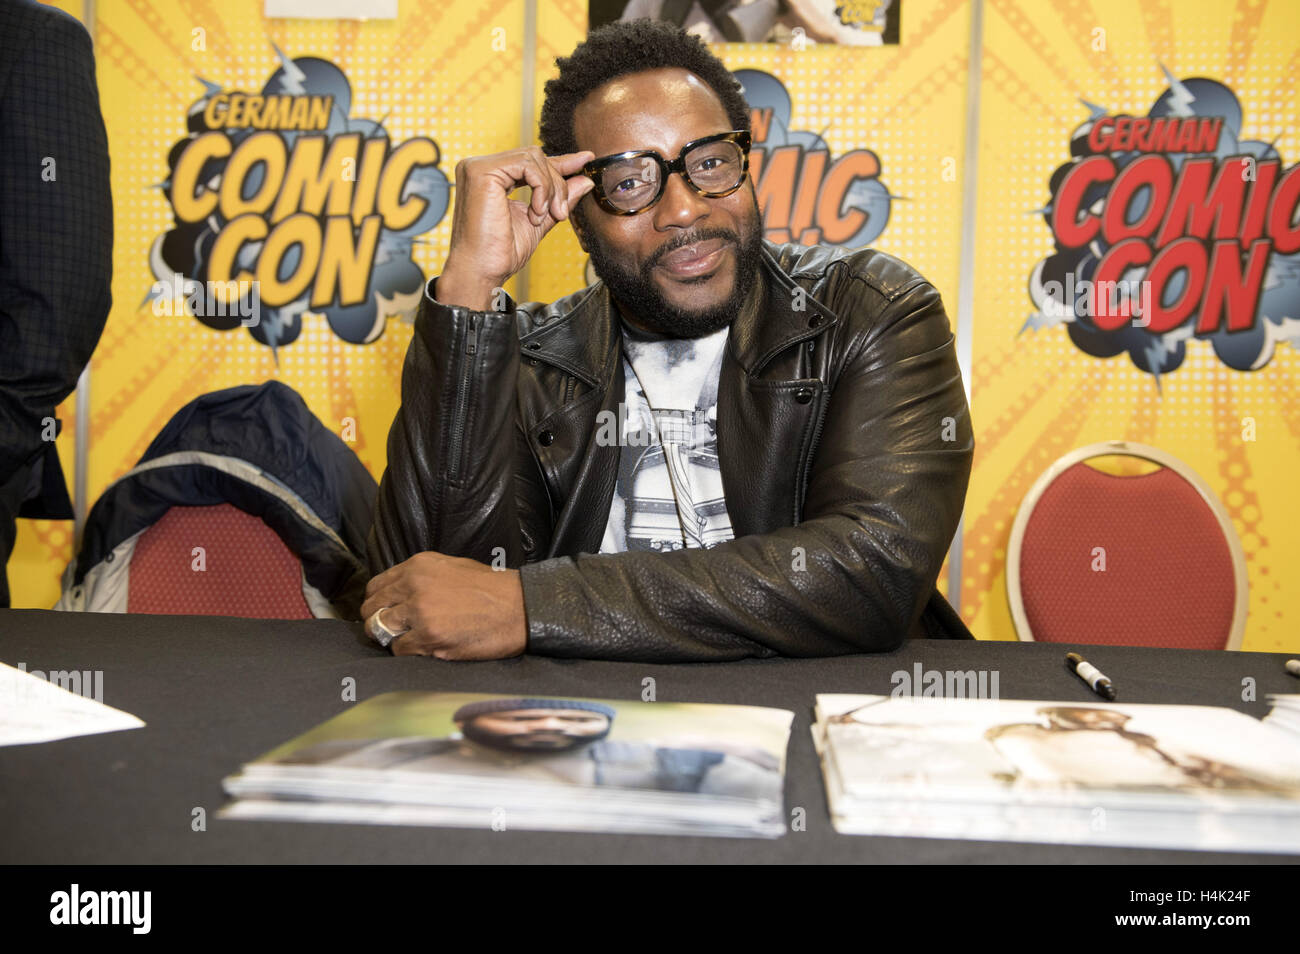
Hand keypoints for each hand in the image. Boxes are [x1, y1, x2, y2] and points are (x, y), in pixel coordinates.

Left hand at [361, 552, 527, 659]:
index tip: (385, 612)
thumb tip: (399, 594)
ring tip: (409, 640)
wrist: (520, 607)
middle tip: (393, 630)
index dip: (377, 603)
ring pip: (380, 629)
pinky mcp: (429, 637)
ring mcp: (420, 612)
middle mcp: (414, 586)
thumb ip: (421, 577)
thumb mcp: (452, 567)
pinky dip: (408, 652)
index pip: (376, 586)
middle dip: (378, 621)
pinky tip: (425, 648)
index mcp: (418, 566)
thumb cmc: (492, 589)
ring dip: (391, 638)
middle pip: (372, 608)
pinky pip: (400, 649)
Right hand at [440, 147, 595, 307]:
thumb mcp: (540, 221)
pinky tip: (537, 212)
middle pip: (534, 157)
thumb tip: (584, 180)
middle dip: (557, 184)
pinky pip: (526, 165)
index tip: (585, 161)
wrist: (481, 271)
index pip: (530, 162)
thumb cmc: (501, 253)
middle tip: (561, 213)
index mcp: (490, 178)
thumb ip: (558, 199)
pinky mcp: (480, 172)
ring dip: (551, 189)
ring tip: (547, 216)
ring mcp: (477, 168)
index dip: (560, 162)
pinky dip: (541, 188)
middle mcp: (480, 168)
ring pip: (533, 158)